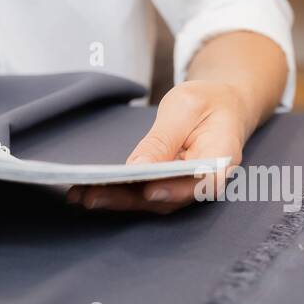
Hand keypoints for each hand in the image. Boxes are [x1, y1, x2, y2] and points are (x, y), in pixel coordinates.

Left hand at [66, 80, 251, 213]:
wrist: (222, 105)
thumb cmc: (207, 102)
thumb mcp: (185, 107)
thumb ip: (162, 139)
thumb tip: (137, 168)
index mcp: (221, 159)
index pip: (200, 183)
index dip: (174, 191)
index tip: (148, 191)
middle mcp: (205, 182)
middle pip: (169, 199)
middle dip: (129, 199)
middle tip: (92, 197)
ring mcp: (187, 189)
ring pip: (153, 202)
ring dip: (117, 200)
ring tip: (81, 196)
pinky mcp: (170, 187)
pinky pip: (146, 194)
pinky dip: (119, 193)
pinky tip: (89, 192)